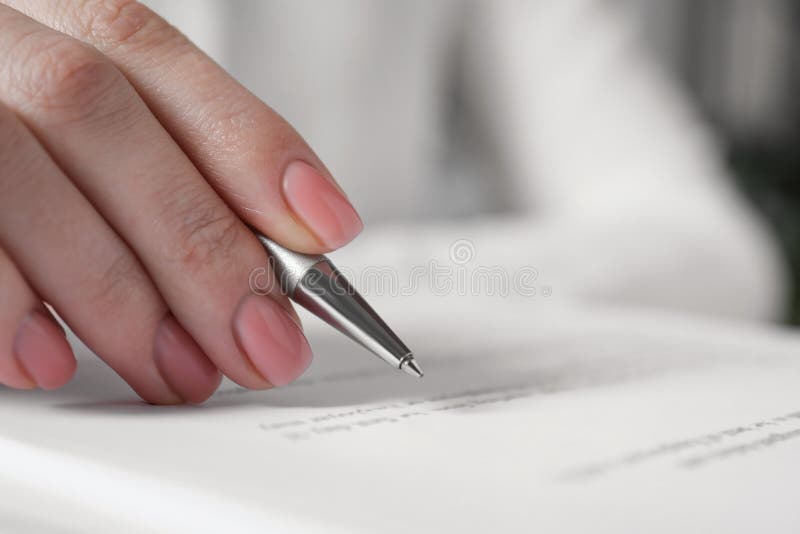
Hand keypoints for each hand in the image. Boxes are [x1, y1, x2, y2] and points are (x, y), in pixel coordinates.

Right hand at [0, 1, 362, 402]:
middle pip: (99, 114)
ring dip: (115, 291)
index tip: (324, 229)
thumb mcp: (86, 138)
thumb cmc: (19, 149)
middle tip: (263, 344)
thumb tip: (268, 258)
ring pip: (18, 165)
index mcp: (43, 13)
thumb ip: (162, 173)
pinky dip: (0, 302)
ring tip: (178, 373)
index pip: (153, 56)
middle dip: (198, 244)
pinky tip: (47, 360)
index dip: (248, 143)